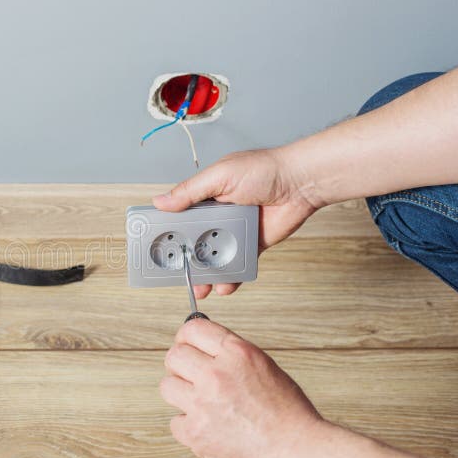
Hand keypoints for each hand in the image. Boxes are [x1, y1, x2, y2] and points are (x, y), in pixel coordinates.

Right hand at [153, 149, 317, 297]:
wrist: (301, 182)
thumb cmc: (264, 169)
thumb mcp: (219, 175)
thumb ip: (190, 191)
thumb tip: (161, 202)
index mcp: (205, 196)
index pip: (180, 216)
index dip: (168, 232)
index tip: (157, 249)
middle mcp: (218, 215)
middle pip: (195, 241)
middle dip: (186, 260)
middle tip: (178, 276)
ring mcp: (235, 231)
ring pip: (215, 256)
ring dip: (207, 272)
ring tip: (201, 287)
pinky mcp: (252, 244)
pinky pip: (239, 263)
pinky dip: (232, 276)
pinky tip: (225, 285)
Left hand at [160, 318, 322, 457]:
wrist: (294, 449)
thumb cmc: (286, 411)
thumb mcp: (263, 365)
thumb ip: (230, 354)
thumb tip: (202, 347)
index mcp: (236, 353)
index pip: (193, 329)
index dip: (185, 336)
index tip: (186, 344)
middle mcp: (216, 374)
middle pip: (174, 356)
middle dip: (180, 364)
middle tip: (189, 375)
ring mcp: (203, 403)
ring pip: (167, 386)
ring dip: (180, 393)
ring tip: (199, 402)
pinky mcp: (195, 432)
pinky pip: (175, 422)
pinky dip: (188, 426)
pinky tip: (207, 426)